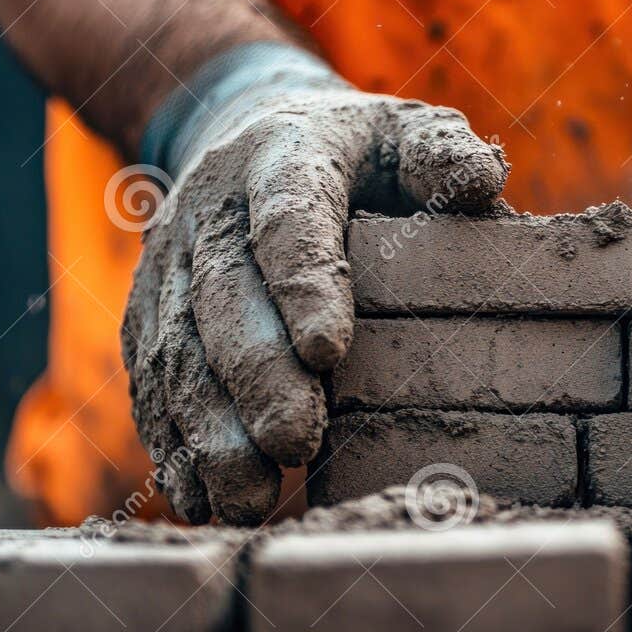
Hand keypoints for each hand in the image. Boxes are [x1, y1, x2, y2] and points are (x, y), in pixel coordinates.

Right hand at [123, 45, 507, 523]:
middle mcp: (213, 210)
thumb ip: (442, 154)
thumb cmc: (357, 154)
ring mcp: (170, 264)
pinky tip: (201, 498)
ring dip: (209, 429)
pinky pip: (151, 381)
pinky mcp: (148, 313)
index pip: (290, 216)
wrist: (246, 136)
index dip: (304, 282)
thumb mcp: (404, 134)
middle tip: (294, 440)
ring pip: (178, 350)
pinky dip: (172, 444)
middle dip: (256, 376)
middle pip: (224, 296)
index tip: (330, 350)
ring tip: (251, 495)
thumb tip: (483, 177)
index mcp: (283, 156)